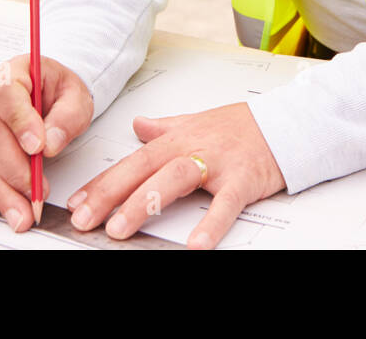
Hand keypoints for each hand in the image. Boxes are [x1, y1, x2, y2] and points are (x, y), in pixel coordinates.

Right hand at [0, 54, 93, 231]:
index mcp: (10, 73)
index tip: (37, 146)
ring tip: (21, 213)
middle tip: (37, 191)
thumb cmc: (57, 89)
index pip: (5, 93)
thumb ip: (66, 116)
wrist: (46, 89)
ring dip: (1, 189)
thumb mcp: (75, 95)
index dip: (19, 121)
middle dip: (15, 170)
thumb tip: (50, 142)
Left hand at [65, 102, 284, 249]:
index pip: (133, 159)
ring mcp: (218, 162)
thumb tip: (138, 125)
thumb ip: (165, 126)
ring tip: (120, 228)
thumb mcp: (198, 121)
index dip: (103, 181)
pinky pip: (225, 203)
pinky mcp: (244, 179)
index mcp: (179, 136)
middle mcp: (193, 147)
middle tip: (85, 219)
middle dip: (110, 194)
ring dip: (144, 203)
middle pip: (144, 168)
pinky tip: (196, 244)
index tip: (77, 202)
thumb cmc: (243, 126)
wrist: (288, 122)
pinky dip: (211, 223)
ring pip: (174, 179)